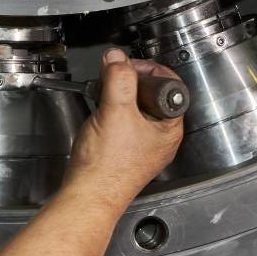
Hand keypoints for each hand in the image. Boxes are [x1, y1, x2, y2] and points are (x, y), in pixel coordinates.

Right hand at [63, 49, 184, 209]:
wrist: (87, 196)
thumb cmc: (107, 167)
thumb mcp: (115, 111)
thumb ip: (118, 79)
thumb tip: (118, 58)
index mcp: (169, 128)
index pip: (169, 86)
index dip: (149, 70)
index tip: (128, 66)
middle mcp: (160, 139)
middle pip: (152, 95)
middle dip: (131, 81)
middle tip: (113, 77)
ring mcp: (143, 147)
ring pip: (136, 109)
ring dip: (119, 96)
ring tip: (105, 94)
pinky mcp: (125, 153)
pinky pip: (124, 123)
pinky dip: (112, 112)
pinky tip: (100, 114)